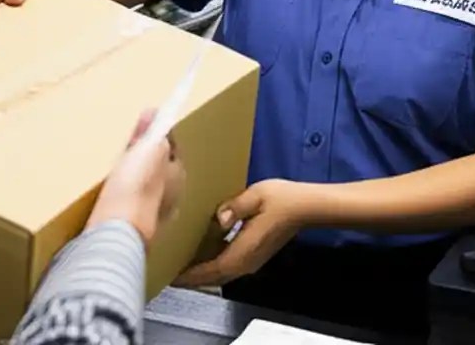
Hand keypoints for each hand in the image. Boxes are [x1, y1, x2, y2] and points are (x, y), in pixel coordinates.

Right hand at [87, 111, 185, 246]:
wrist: (117, 231)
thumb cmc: (136, 187)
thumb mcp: (150, 150)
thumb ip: (156, 134)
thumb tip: (158, 114)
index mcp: (178, 175)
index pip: (172, 148)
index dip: (160, 134)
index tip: (148, 120)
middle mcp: (170, 196)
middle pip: (157, 166)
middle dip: (145, 151)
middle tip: (130, 136)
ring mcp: (151, 213)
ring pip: (144, 184)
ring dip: (133, 171)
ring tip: (116, 159)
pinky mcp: (131, 225)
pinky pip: (129, 199)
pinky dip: (122, 189)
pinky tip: (111, 186)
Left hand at [175, 179, 306, 287]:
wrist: (306, 207)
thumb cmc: (281, 199)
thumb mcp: (256, 196)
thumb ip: (235, 207)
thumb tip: (220, 218)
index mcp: (244, 251)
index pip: (212, 270)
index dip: (191, 274)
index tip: (171, 275)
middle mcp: (246, 262)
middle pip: (213, 277)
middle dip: (190, 277)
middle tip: (168, 272)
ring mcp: (251, 261)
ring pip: (220, 274)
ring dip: (200, 272)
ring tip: (179, 264)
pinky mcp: (254, 256)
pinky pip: (227, 266)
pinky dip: (211, 265)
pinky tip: (200, 254)